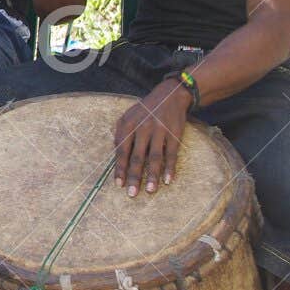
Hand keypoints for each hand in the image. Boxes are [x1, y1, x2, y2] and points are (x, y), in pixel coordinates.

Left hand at [113, 79, 189, 195]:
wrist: (169, 95)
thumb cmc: (144, 110)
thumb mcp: (127, 116)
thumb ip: (120, 133)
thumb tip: (114, 154)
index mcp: (128, 124)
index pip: (122, 150)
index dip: (120, 168)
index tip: (119, 184)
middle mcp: (143, 127)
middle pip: (137, 156)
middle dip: (134, 176)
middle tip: (132, 194)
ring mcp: (160, 131)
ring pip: (155, 157)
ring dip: (152, 176)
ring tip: (149, 191)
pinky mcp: (174, 134)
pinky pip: (171, 154)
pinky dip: (170, 168)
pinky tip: (168, 180)